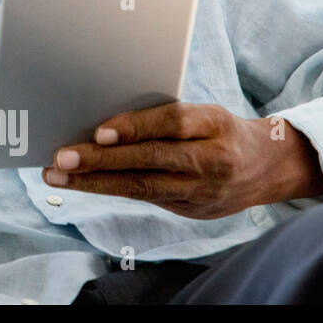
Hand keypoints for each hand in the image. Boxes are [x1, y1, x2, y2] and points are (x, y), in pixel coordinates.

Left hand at [42, 102, 322, 219]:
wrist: (265, 168)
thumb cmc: (218, 130)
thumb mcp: (204, 113)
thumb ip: (164, 116)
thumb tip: (103, 121)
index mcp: (215, 125)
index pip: (173, 124)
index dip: (136, 127)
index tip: (100, 132)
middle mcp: (211, 160)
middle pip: (151, 160)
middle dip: (102, 161)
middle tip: (62, 157)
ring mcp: (201, 190)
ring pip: (142, 187)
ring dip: (94, 182)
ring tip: (57, 175)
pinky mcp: (190, 209)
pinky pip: (143, 198)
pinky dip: (107, 189)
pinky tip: (79, 183)